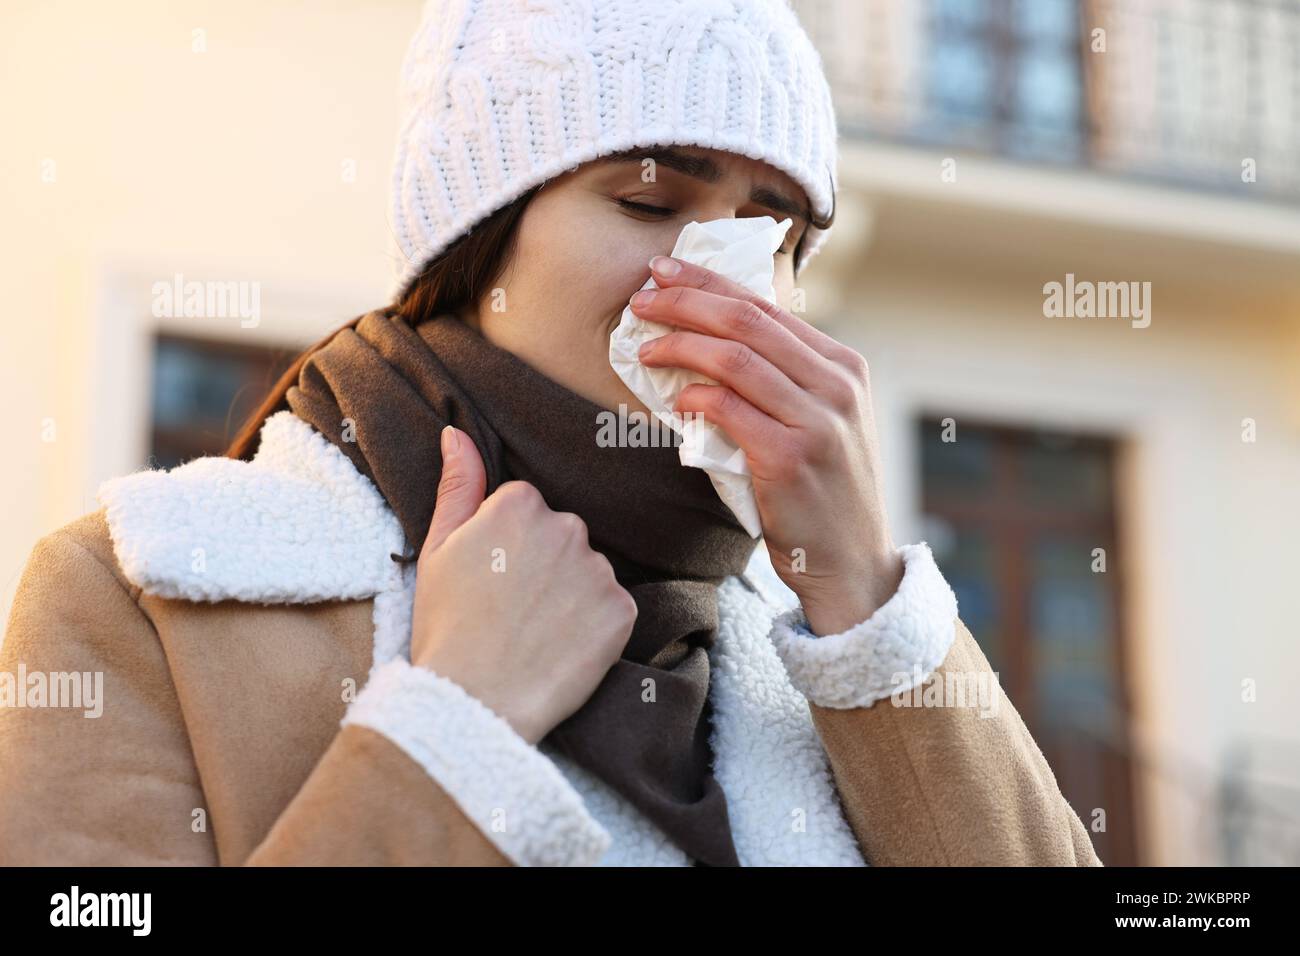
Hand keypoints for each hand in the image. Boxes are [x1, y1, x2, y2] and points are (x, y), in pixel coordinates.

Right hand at [409, 425, 638, 743]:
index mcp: (519, 503)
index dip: (504, 548)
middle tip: (510, 610)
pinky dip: (594, 628)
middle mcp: (567, 525)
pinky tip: (562, 648)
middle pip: (561, 536)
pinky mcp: (622, 610)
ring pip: (588, 571)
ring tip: (534, 633)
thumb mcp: (437, 549)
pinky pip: (612, 608)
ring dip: (570, 595)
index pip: (525, 509)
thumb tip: (456, 432)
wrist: (474, 700)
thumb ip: (456, 485)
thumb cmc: (446, 626)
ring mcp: (598, 568)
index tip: (489, 581)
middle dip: (542, 566)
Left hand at [631, 255, 903, 635]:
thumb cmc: (823, 494)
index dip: (709, 284)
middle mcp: (838, 384)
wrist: (854, 566)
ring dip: (680, 345)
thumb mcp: (820, 423)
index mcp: (843, 365)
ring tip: (645, 348)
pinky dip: (694, 397)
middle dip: (685, 301)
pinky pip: (728, 409)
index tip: (664, 272)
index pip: (767, 306)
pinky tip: (674, 400)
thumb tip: (712, 340)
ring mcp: (818, 420)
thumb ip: (783, 381)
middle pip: (747, 320)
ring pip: (734, 357)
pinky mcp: (791, 457)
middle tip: (641, 298)